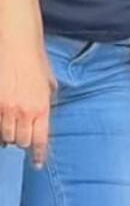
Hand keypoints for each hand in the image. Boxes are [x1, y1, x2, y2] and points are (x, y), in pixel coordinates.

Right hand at [0, 36, 54, 166]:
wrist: (17, 42)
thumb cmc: (35, 60)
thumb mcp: (48, 83)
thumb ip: (46, 102)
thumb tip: (45, 115)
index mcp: (42, 107)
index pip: (41, 140)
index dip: (39, 155)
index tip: (37, 164)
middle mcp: (24, 111)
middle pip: (22, 142)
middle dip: (23, 140)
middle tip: (22, 134)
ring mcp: (5, 108)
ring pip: (5, 137)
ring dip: (8, 135)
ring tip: (11, 125)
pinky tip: (3, 120)